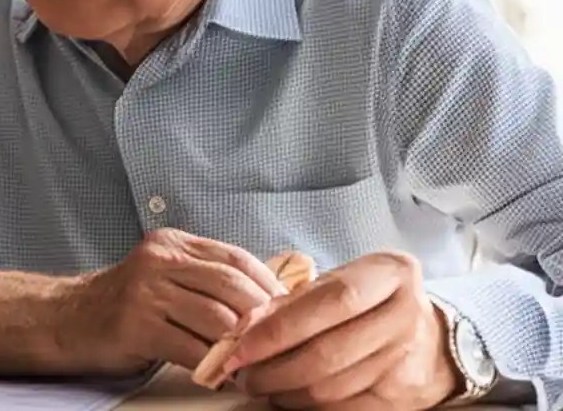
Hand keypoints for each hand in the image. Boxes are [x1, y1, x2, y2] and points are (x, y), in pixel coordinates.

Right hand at [67, 229, 286, 372]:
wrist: (67, 319)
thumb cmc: (124, 303)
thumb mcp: (164, 276)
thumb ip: (204, 280)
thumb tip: (265, 300)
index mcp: (172, 244)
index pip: (236, 259)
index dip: (268, 286)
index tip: (286, 311)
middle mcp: (159, 261)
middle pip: (231, 286)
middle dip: (261, 318)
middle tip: (275, 342)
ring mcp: (145, 292)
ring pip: (216, 319)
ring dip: (239, 347)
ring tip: (250, 362)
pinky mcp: (135, 325)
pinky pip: (190, 349)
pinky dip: (212, 366)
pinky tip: (219, 374)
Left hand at [228, 251, 460, 409]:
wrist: (431, 338)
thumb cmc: (370, 302)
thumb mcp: (340, 282)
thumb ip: (294, 300)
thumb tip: (245, 327)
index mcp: (390, 274)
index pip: (329, 302)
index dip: (278, 327)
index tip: (240, 344)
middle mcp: (404, 316)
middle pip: (326, 352)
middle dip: (272, 368)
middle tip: (241, 373)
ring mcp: (406, 361)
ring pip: (330, 388)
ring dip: (284, 391)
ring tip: (260, 384)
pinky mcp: (401, 398)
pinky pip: (343, 410)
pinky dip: (308, 408)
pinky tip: (288, 398)